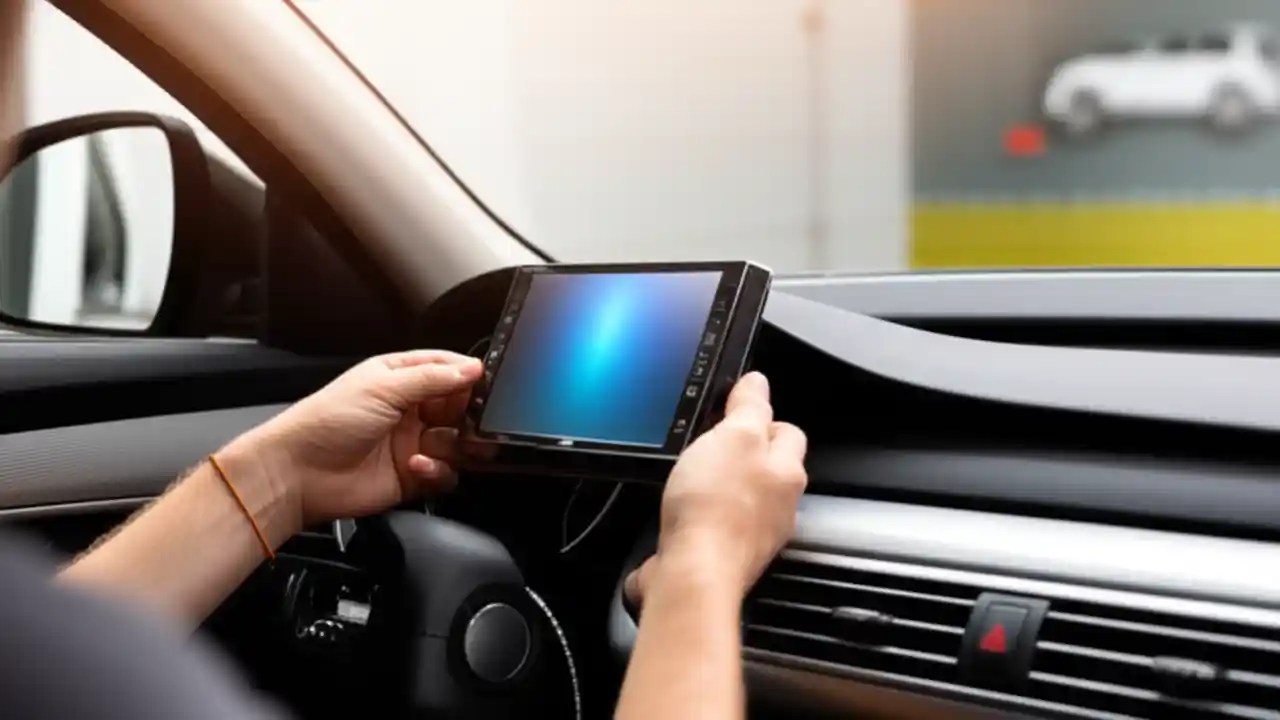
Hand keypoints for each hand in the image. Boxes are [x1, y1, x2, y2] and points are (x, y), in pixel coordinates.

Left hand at [228, 350, 482, 536]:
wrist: (297, 474)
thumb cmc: (326, 422)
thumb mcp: (382, 387)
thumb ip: (431, 378)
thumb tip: (472, 369)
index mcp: (399, 379)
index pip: (447, 371)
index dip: (467, 376)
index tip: (484, 383)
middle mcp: (409, 410)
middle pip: (459, 409)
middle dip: (468, 415)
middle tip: (470, 421)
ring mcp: (412, 444)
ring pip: (458, 443)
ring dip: (452, 446)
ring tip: (434, 446)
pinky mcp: (412, 476)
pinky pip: (445, 474)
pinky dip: (438, 471)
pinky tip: (417, 467)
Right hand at [625, 372, 806, 606]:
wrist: (693, 573)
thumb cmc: (715, 507)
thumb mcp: (733, 437)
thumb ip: (749, 408)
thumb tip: (757, 383)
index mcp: (787, 472)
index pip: (787, 431)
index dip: (760, 418)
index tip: (733, 411)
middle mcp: (779, 506)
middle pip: (766, 467)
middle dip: (739, 454)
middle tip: (708, 444)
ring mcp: (755, 535)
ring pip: (743, 497)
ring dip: (721, 486)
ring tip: (693, 478)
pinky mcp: (727, 556)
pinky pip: (719, 526)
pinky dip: (703, 516)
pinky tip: (683, 512)